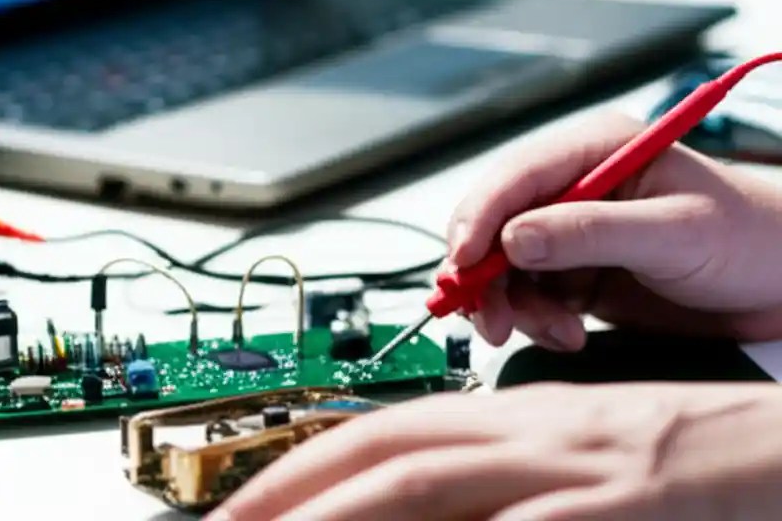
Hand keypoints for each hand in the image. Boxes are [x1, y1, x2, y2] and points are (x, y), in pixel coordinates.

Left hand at [212, 382, 781, 520]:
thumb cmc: (683, 458)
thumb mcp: (570, 459)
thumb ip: (491, 482)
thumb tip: (407, 512)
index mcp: (515, 414)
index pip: (383, 427)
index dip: (300, 461)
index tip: (242, 501)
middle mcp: (531, 429)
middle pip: (386, 453)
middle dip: (292, 492)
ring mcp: (575, 468)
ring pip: (431, 484)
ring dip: (342, 517)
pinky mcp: (620, 508)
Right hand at [448, 111, 781, 351]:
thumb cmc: (750, 240)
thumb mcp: (674, 233)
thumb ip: (592, 233)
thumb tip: (516, 239)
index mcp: (595, 150)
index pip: (515, 177)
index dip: (480, 218)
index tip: (464, 263)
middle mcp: (573, 186)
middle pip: (494, 222)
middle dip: (484, 272)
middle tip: (489, 316)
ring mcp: (570, 231)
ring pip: (502, 265)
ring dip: (513, 304)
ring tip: (554, 331)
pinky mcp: (572, 272)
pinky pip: (526, 294)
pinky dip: (535, 320)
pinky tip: (568, 333)